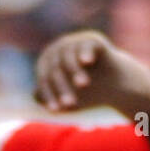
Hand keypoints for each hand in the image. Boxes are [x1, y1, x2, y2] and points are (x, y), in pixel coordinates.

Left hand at [34, 31, 149, 116]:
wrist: (114, 86)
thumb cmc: (87, 94)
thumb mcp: (67, 100)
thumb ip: (50, 98)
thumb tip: (35, 95)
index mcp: (49, 62)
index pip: (44, 78)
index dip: (50, 95)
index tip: (57, 110)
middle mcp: (60, 48)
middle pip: (55, 68)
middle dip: (62, 88)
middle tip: (70, 104)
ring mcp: (76, 42)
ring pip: (68, 56)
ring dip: (74, 71)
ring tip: (82, 85)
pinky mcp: (92, 39)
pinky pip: (85, 44)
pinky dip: (85, 51)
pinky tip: (87, 62)